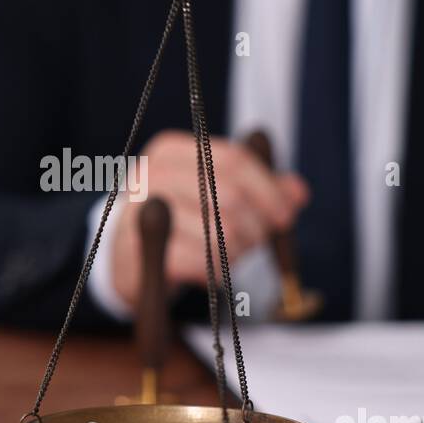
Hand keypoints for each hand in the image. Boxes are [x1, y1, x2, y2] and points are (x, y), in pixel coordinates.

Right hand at [110, 130, 308, 308]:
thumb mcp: (216, 195)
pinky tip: (209, 271)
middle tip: (255, 242)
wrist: (126, 258)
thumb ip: (260, 189)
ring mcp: (139, 212)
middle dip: (256, 225)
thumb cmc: (179, 221)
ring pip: (222, 232)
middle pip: (231, 195)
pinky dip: (216, 272)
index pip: (234, 159)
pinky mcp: (137, 251)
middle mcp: (151, 174)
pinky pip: (201, 262)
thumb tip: (297, 192)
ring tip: (227, 256)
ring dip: (237, 252)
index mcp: (170, 150)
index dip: (268, 189)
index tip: (286, 215)